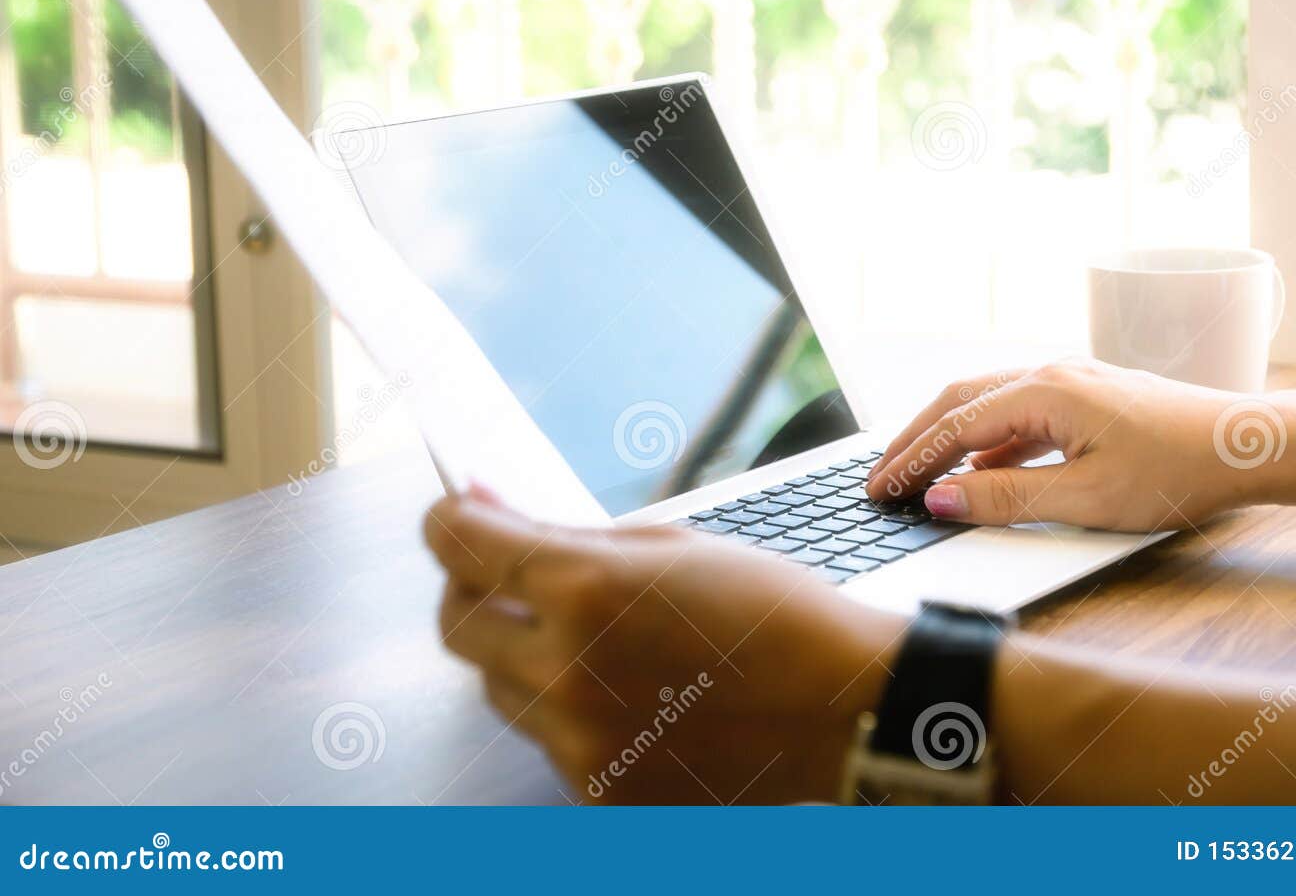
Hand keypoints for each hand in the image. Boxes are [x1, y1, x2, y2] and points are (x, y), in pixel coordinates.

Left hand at [423, 487, 905, 802]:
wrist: (839, 706)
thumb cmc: (769, 612)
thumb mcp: (669, 546)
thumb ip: (569, 535)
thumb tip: (492, 513)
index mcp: (584, 591)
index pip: (457, 544)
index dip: (451, 518)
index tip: (460, 512)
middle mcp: (565, 671)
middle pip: (455, 624)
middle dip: (472, 588)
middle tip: (512, 571)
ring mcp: (577, 740)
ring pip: (495, 687)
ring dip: (519, 652)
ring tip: (588, 636)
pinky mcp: (595, 788)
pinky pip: (544, 736)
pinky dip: (563, 706)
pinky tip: (622, 687)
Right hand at [865, 358, 1268, 530]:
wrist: (1252, 445)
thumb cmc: (1179, 470)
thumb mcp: (1086, 498)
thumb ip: (1006, 498)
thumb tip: (940, 498)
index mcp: (1044, 391)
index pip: (954, 426)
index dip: (911, 461)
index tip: (879, 491)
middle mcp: (1053, 373)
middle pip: (960, 401)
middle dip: (916, 440)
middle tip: (882, 478)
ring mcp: (1074, 381)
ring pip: (990, 403)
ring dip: (950, 437)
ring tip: (920, 473)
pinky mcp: (1092, 397)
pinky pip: (1022, 413)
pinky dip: (989, 440)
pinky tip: (985, 469)